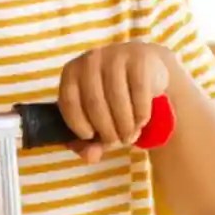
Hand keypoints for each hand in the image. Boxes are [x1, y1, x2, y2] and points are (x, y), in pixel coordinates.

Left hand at [58, 41, 170, 162]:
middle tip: (116, 142)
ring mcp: (115, 56)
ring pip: (118, 101)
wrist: (146, 69)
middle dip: (107, 131)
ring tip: (129, 136)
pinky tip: (141, 122)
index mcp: (71, 72)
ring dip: (125, 127)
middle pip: (95, 104)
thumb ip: (89, 141)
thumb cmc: (113, 96)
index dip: (79, 125)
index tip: (91, 137)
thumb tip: (90, 157)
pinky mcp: (139, 60)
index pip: (68, 102)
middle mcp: (90, 60)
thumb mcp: (97, 117)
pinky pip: (139, 94)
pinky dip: (141, 115)